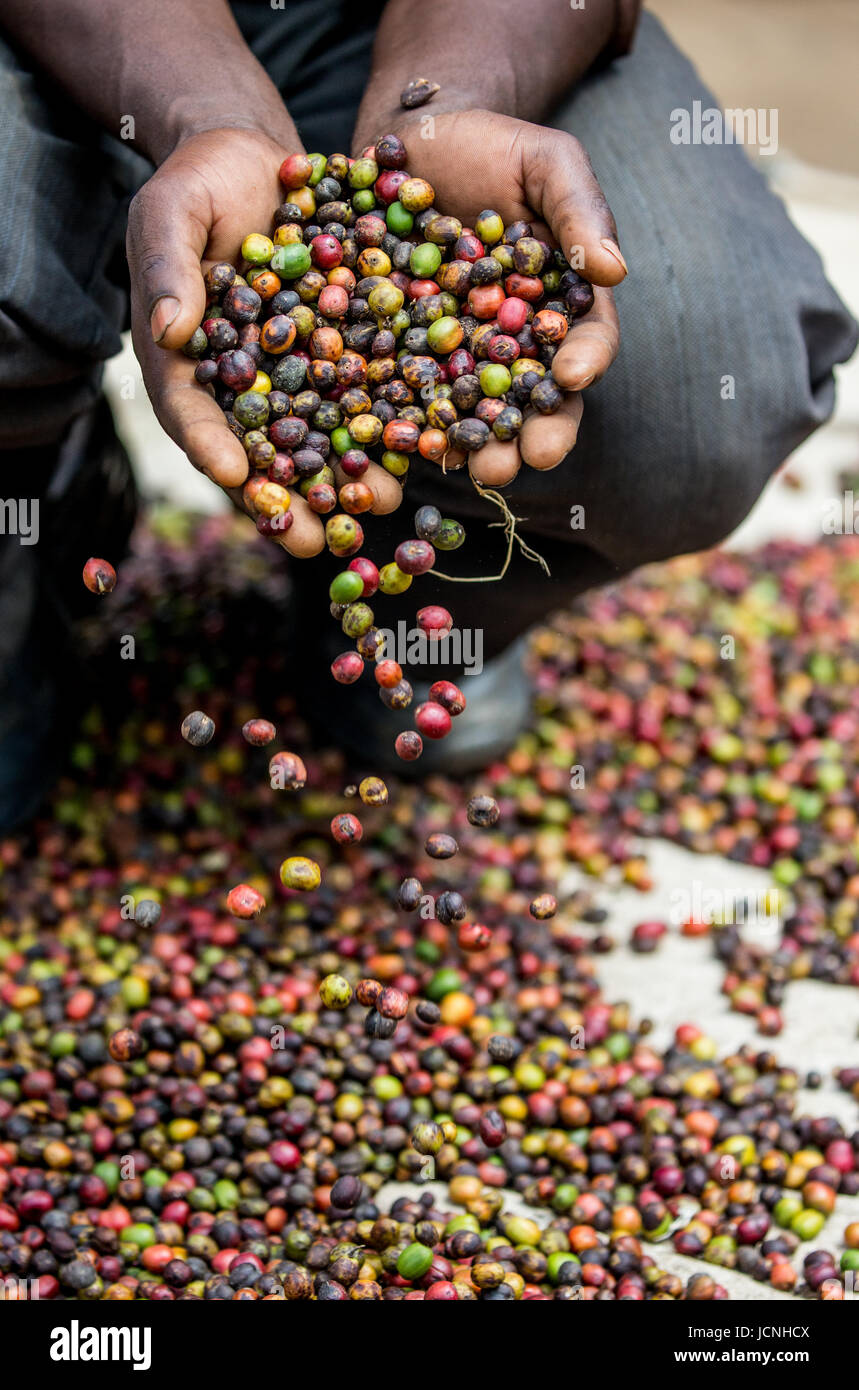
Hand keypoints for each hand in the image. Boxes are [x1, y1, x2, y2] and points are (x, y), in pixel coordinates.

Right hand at [127, 127, 401, 556]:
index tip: (233, 477)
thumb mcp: (171, 211)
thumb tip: (168, 326)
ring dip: (350, 478)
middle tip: (315, 544)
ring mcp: (294, 374)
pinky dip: (391, 426)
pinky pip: (367, 395)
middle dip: (289, 499)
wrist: (258, 159)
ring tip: (381, 510)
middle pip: (260, 451)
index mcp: (186, 361)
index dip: (210, 446)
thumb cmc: (199, 183)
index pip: (191, 413)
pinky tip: (424, 451)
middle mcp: (242, 382)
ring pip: (320, 437)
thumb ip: (167, 268)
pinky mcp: (342, 354)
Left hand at [359, 109, 625, 487]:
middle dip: (535, 432)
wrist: (413, 141)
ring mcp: (461, 355)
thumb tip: (617, 269)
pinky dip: (411, 422)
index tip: (572, 377)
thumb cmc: (494, 147)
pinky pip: (411, 394)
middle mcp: (517, 343)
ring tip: (473, 470)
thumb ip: (579, 210)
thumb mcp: (546, 162)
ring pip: (476, 412)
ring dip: (477, 446)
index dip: (583, 362)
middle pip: (536, 398)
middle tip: (527, 460)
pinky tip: (407, 443)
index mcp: (562, 304)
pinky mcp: (405, 356)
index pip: (587, 341)